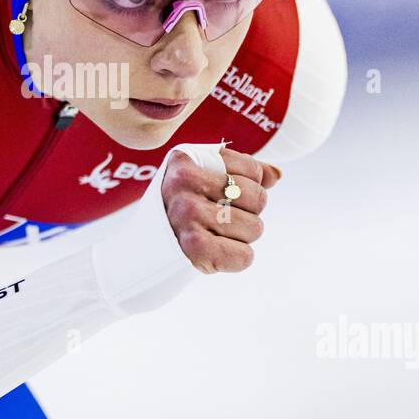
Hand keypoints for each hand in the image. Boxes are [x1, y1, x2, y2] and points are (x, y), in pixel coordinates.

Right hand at [159, 146, 281, 273]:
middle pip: (259, 198)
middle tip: (221, 219)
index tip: (222, 195)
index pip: (253, 170)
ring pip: (255, 228)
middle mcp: (184, 183)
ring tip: (215, 235)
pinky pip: (245, 256)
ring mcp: (187, 214)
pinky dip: (237, 259)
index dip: (248, 187)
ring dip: (241, 238)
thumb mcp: (202, 179)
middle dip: (249, 213)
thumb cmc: (182, 209)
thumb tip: (276, 175)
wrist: (142, 251)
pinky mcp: (193, 248)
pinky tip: (216, 253)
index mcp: (186, 159)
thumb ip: (241, 172)